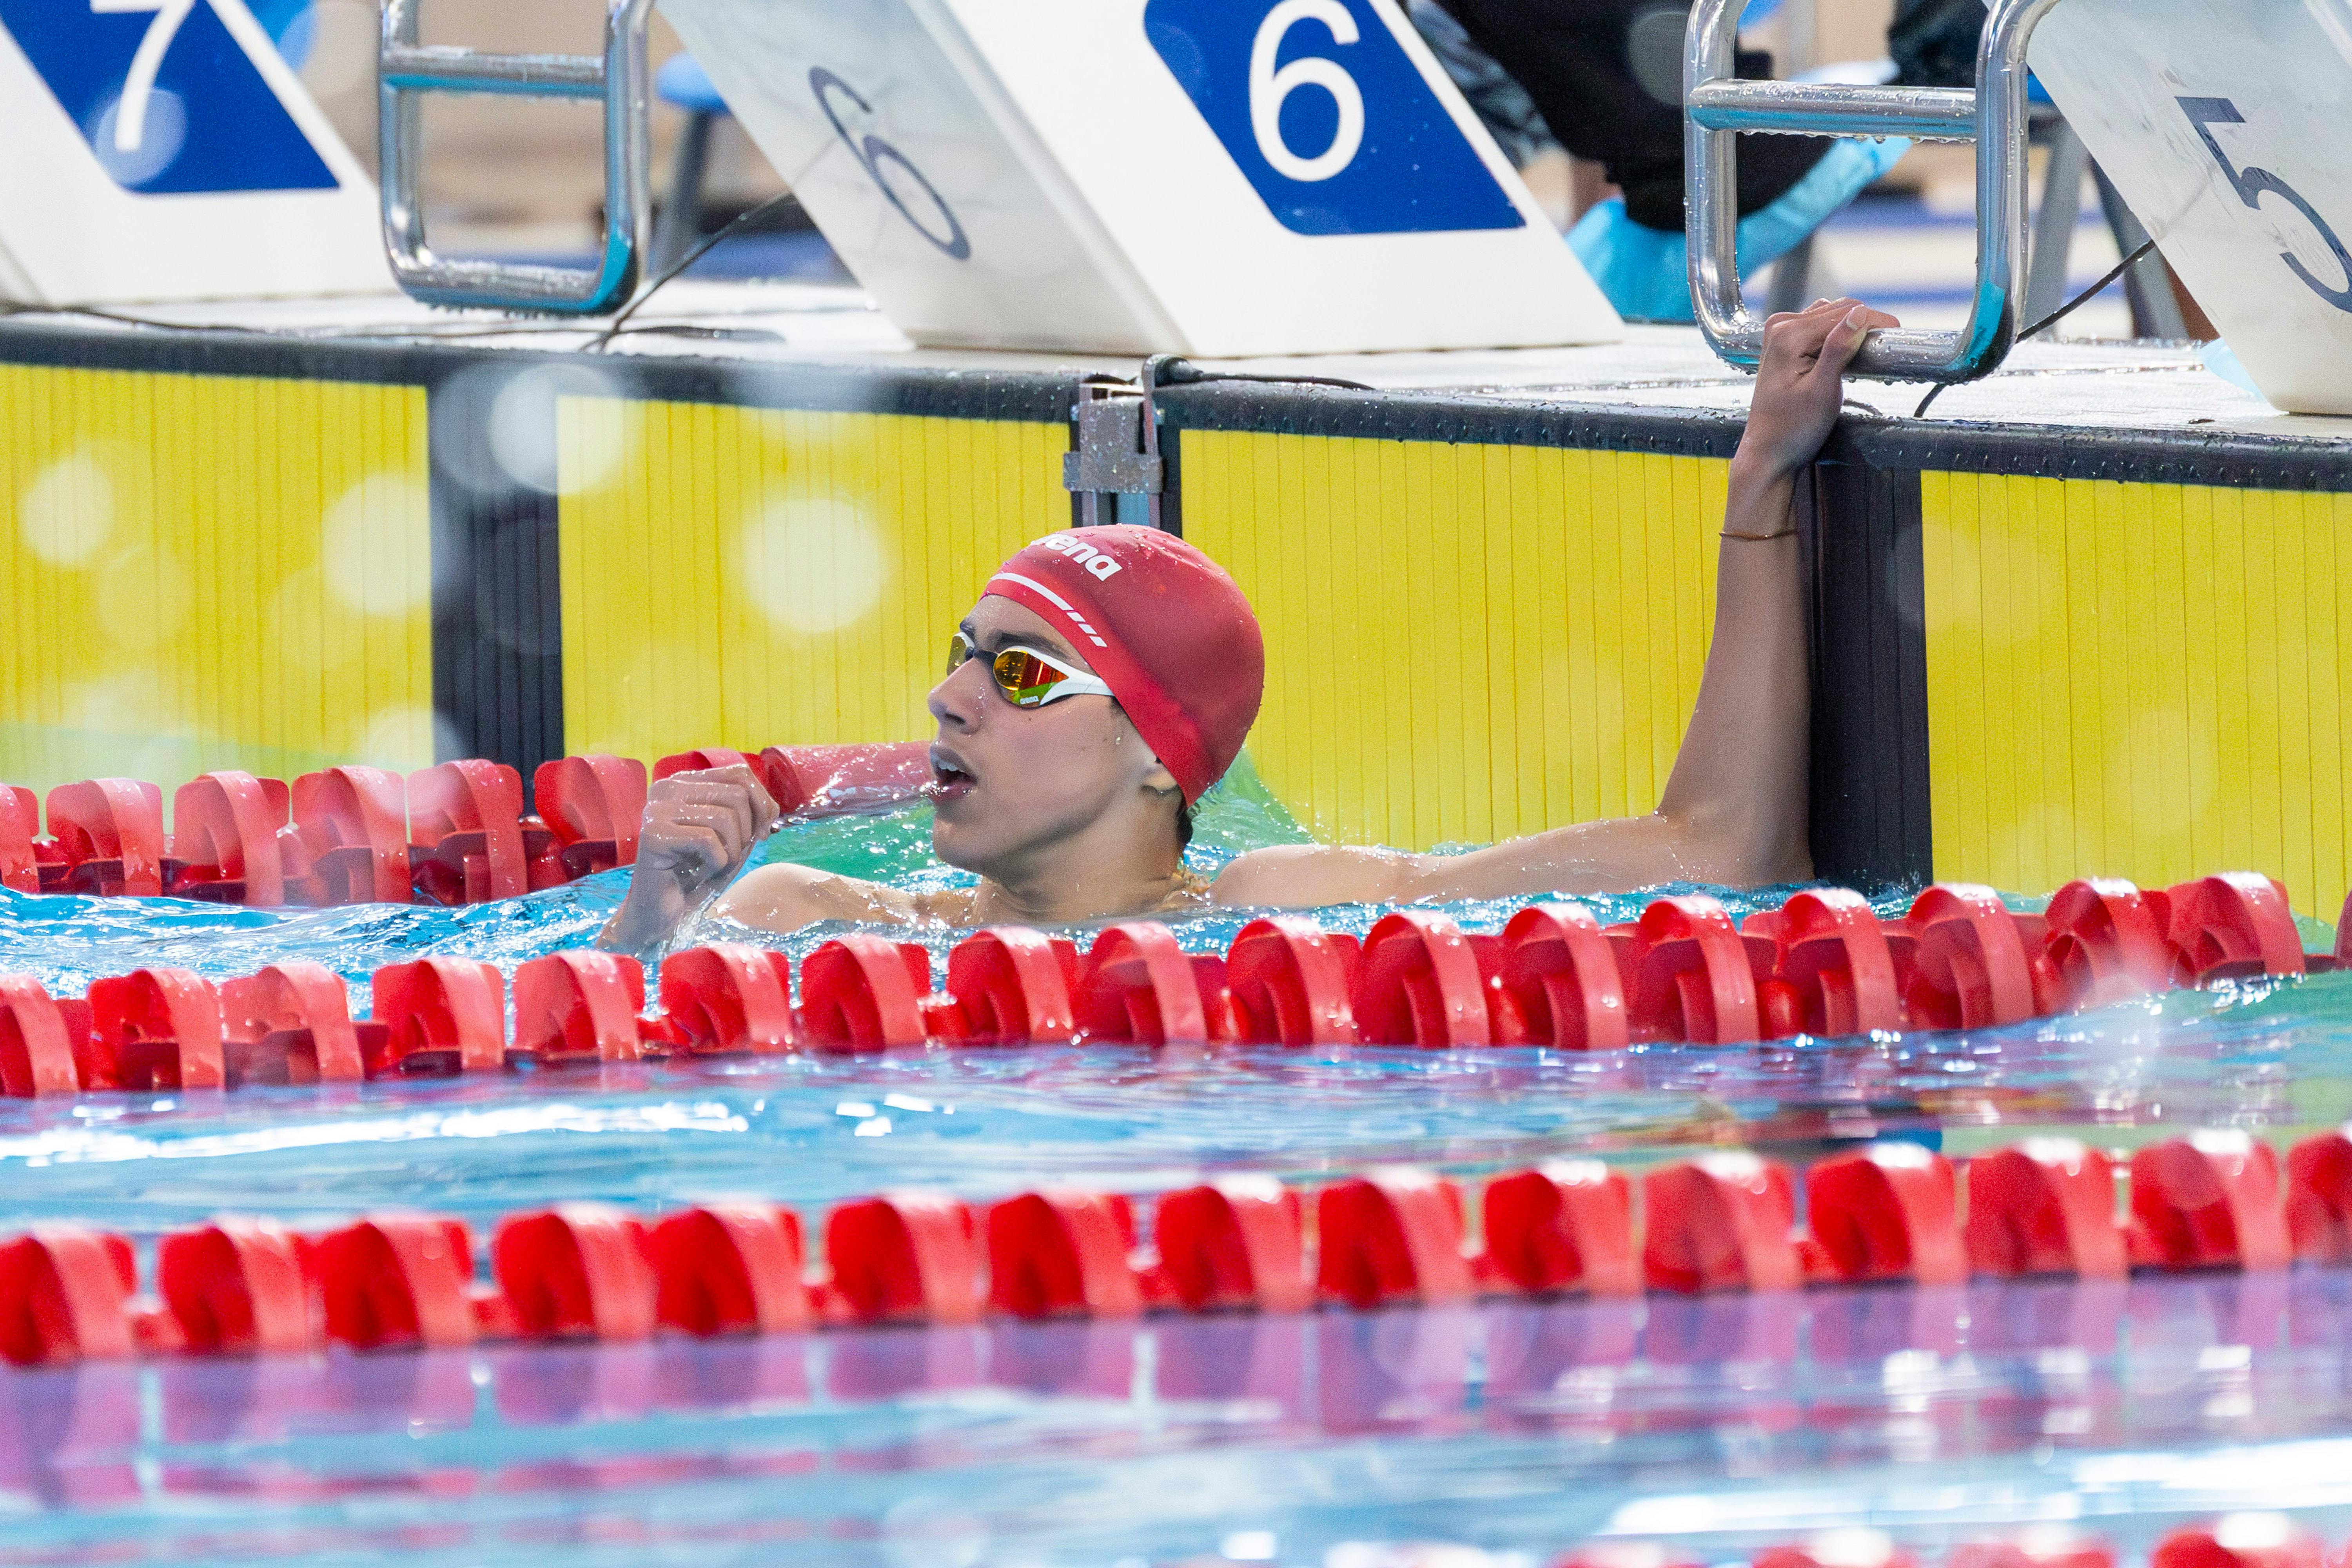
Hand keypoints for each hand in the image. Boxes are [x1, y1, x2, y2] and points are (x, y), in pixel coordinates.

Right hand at [610, 765, 780, 938]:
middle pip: (737, 794)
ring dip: (732, 852)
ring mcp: (656, 809)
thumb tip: (772, 808)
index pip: (738, 773)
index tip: (763, 831)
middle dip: (747, 832)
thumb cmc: (698, 874)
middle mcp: (667, 788)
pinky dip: (716, 863)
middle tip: (730, 856)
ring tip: (713, 866)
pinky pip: (708, 841)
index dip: (762, 803)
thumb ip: (751, 816)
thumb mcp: (734, 839)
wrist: (663, 914)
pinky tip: (698, 873)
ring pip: (726, 817)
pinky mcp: (652, 834)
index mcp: (685, 783)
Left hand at [1733, 297, 1898, 480]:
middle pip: (1838, 309)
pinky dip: (1838, 334)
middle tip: (1886, 349)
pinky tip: (1847, 351)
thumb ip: (1839, 350)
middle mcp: (1780, 326)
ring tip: (1869, 352)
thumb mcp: (1822, 391)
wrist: (1770, 452)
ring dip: (1853, 328)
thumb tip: (1861, 314)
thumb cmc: (1793, 430)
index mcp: (1788, 335)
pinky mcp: (1783, 342)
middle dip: (1866, 325)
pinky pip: (1819, 326)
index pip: (1845, 313)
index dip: (1877, 321)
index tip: (1900, 334)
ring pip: (1831, 315)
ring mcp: (1779, 333)